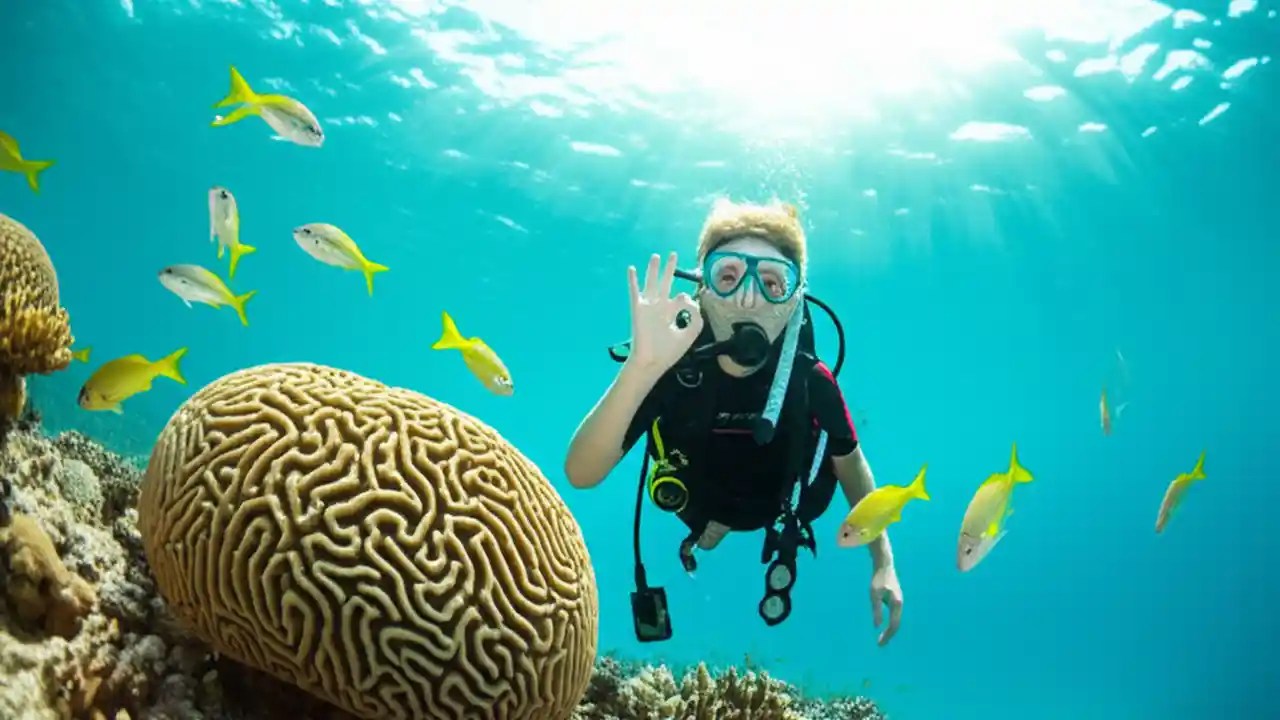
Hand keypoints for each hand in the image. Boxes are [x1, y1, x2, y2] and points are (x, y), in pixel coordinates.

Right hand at [626, 252, 702, 373]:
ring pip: (651, 283)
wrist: (651, 361)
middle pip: (665, 283)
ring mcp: (648, 307)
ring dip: (653, 269)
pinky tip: (631, 268)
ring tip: (656, 256)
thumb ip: (696, 319)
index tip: (691, 307)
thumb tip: (694, 302)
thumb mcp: (689, 335)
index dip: (689, 300)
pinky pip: (634, 291)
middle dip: (670, 269)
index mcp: (671, 314)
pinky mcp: (638, 309)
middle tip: (673, 254)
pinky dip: (633, 280)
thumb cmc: (669, 352)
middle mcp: (660, 307)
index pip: (680, 298)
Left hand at [870, 563, 902, 645]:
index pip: (893, 625)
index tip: (879, 643)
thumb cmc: (878, 579)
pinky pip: (894, 615)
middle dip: (889, 635)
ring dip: (890, 630)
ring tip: (882, 638)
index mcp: (896, 604)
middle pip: (896, 624)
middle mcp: (900, 604)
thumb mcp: (874, 594)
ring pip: (896, 620)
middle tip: (880, 644)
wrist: (884, 565)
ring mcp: (898, 602)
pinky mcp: (895, 599)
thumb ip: (876, 610)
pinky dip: (890, 622)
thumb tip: (877, 626)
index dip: (887, 635)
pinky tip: (884, 625)